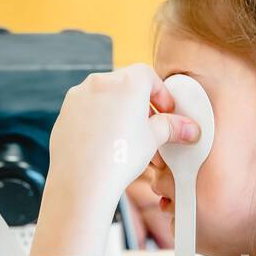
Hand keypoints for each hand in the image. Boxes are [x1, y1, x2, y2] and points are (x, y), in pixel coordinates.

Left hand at [32, 64, 196, 255]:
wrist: (82, 180)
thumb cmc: (120, 157)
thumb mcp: (154, 140)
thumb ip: (172, 128)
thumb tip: (190, 129)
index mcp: (127, 82)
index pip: (149, 75)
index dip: (161, 93)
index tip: (167, 111)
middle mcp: (101, 82)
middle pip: (126, 84)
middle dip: (140, 103)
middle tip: (149, 126)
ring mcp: (79, 95)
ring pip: (106, 97)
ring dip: (119, 111)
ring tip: (127, 138)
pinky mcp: (65, 112)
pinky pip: (87, 109)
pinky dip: (99, 119)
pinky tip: (105, 144)